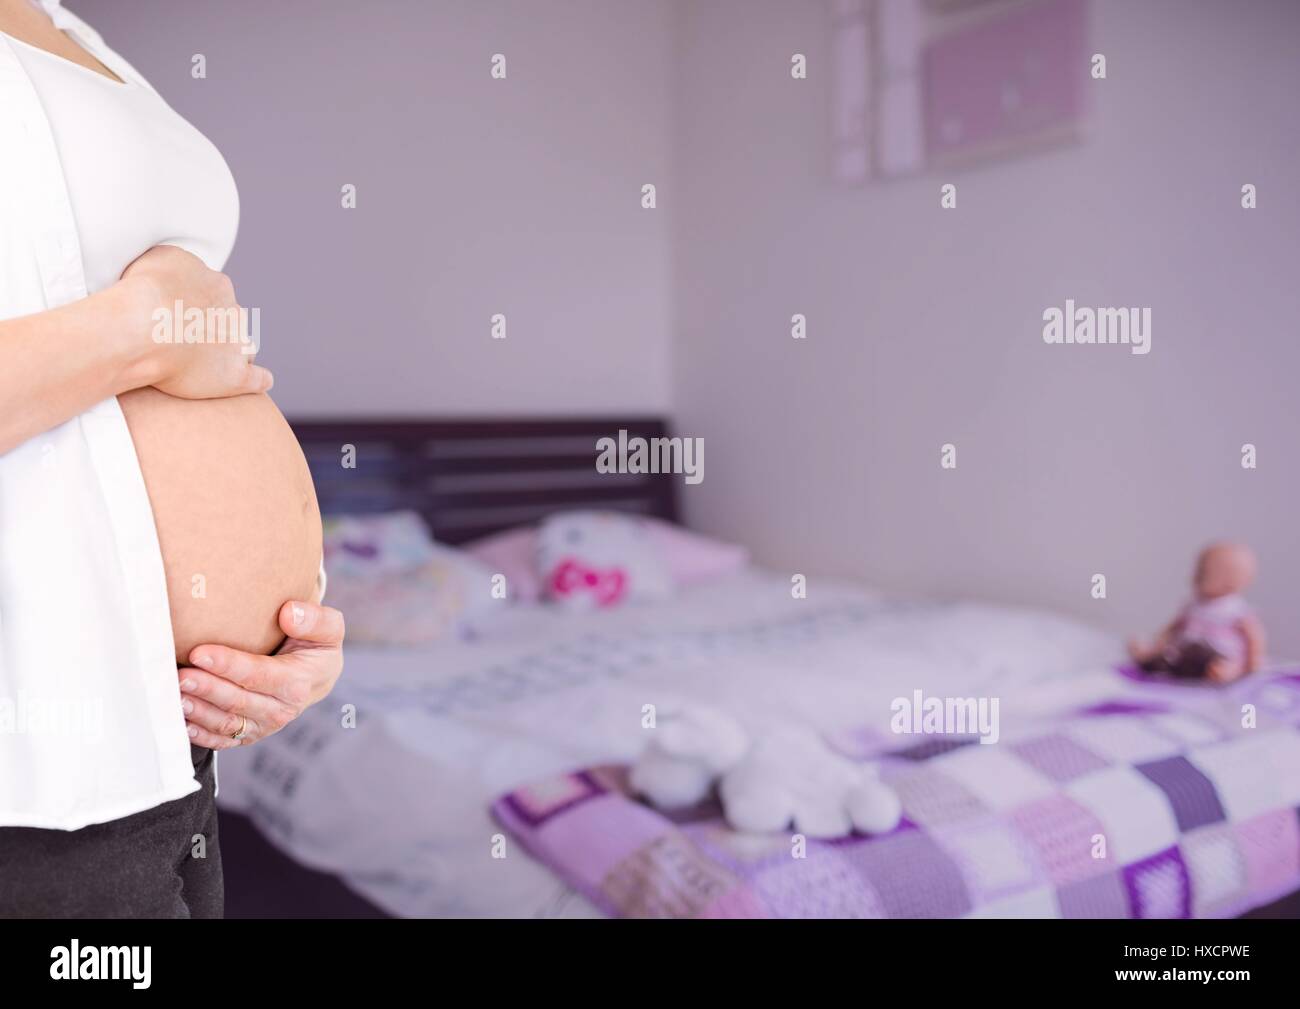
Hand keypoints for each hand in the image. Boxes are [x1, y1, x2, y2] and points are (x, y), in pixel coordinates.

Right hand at [119, 244, 272, 398]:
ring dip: (234, 354)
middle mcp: (232, 312)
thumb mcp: (156, 259)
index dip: (197, 307)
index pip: (216, 295)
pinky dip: (259, 380)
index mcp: (217, 285)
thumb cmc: (141, 291)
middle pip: (231, 320)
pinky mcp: (236, 374)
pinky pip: (258, 378)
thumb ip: (173, 266)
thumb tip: (174, 274)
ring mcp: (237, 344)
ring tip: (212, 364)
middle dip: (215, 329)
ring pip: (246, 347)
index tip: (177, 316)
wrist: (145, 325)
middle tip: (186, 341)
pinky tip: (255, 382)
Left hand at [177, 601, 344, 748]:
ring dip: (197, 712)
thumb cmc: (315, 646)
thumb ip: (315, 619)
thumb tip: (288, 614)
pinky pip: (221, 739)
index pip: (258, 675)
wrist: (316, 676)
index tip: (199, 652)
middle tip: (179, 675)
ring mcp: (263, 726)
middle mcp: (281, 710)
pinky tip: (180, 721)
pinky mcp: (247, 734)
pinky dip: (200, 734)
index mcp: (298, 682)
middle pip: (237, 701)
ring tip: (172, 696)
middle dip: (206, 689)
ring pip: (225, 723)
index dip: (228, 665)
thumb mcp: (328, 628)